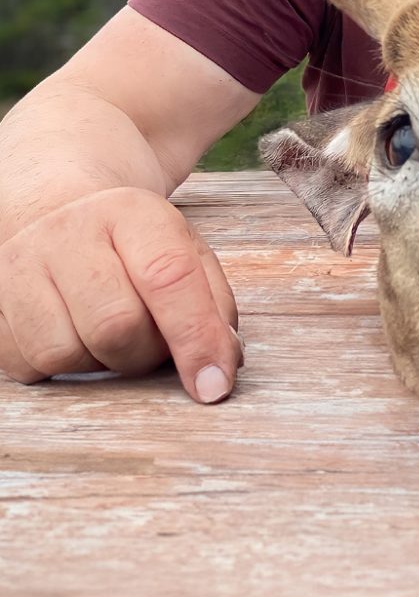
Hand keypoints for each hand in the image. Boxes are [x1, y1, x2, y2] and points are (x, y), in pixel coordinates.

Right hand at [0, 187, 241, 402]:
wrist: (59, 212)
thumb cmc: (135, 245)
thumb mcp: (185, 251)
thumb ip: (214, 305)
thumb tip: (221, 369)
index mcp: (131, 212)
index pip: (168, 277)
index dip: (197, 339)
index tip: (215, 385)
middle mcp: (68, 232)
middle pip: (116, 326)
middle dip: (146, 354)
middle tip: (153, 341)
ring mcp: (20, 265)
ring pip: (65, 354)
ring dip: (101, 363)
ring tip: (110, 335)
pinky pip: (27, 366)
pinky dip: (60, 368)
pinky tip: (74, 334)